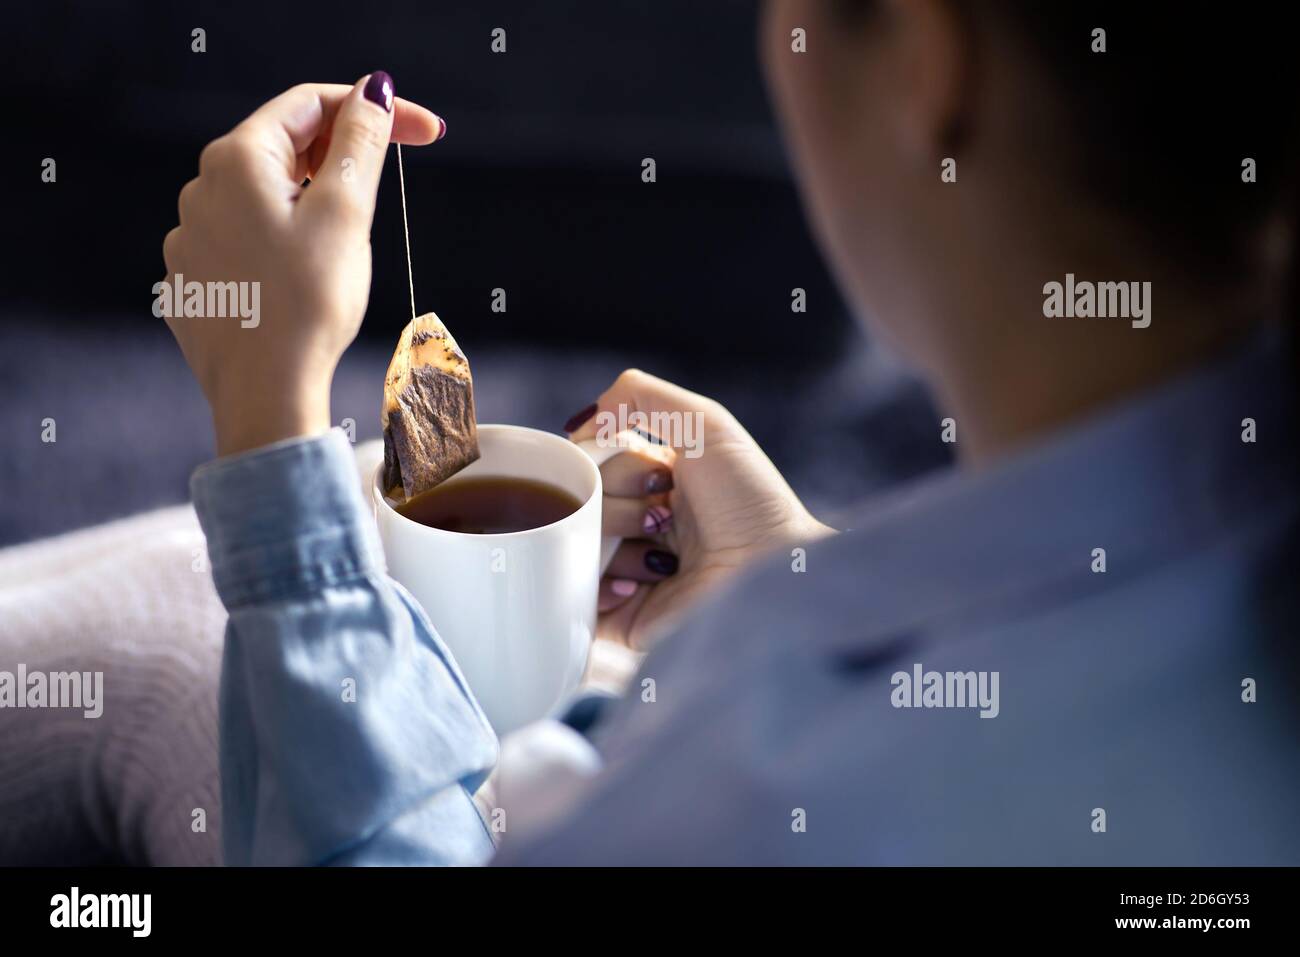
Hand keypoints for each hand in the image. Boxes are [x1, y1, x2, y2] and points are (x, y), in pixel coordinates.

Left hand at [160, 75, 443, 455]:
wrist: (265, 394)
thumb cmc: (307, 305)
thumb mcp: (346, 213)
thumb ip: (359, 143)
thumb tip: (373, 94)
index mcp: (237, 160)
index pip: (311, 105)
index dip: (372, 110)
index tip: (423, 132)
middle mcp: (202, 190)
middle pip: (284, 147)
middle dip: (342, 157)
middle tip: (390, 185)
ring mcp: (193, 238)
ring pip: (266, 198)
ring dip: (313, 204)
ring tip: (346, 248)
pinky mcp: (198, 281)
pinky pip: (248, 241)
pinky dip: (284, 243)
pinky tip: (307, 278)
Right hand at [567, 369, 834, 648]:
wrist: (773, 577)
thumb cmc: (752, 502)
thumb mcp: (706, 425)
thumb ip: (639, 396)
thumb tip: (579, 422)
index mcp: (659, 481)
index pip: (599, 458)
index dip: (616, 460)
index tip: (658, 472)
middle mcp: (641, 524)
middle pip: (585, 497)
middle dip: (622, 501)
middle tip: (666, 516)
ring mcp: (628, 572)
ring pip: (576, 542)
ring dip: (617, 542)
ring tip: (664, 558)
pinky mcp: (619, 618)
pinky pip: (573, 595)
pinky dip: (597, 585)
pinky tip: (637, 586)